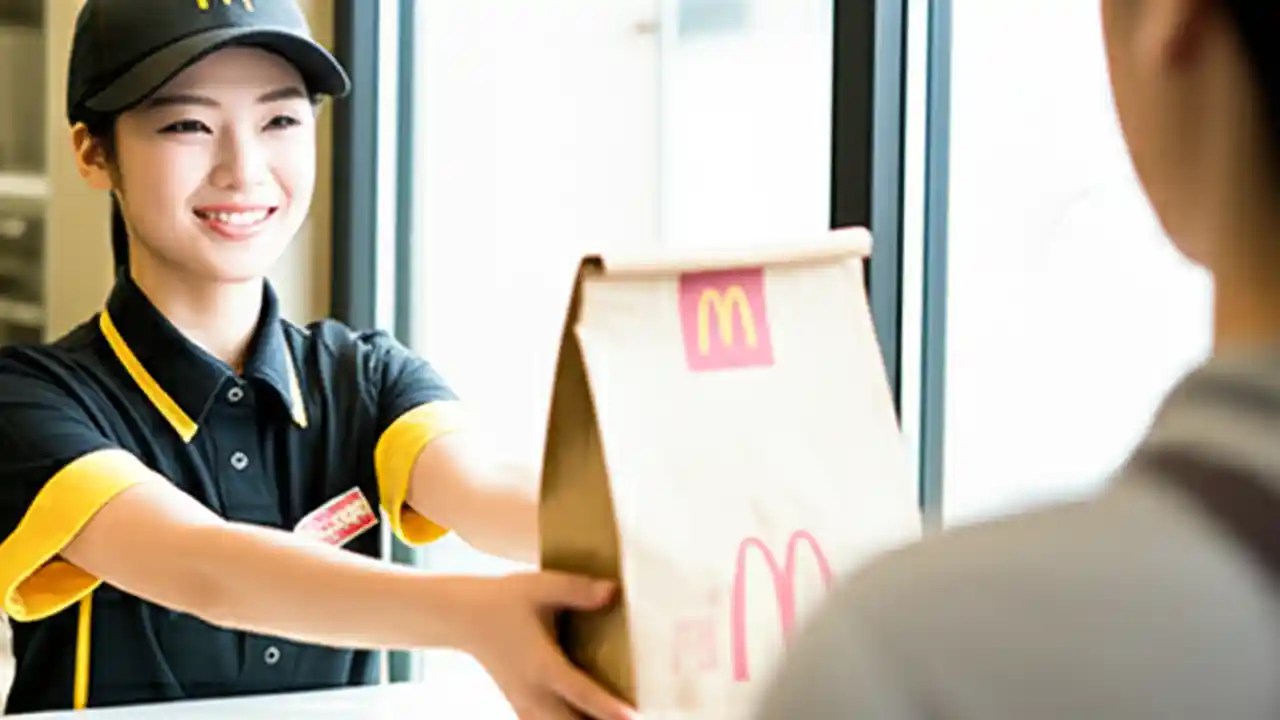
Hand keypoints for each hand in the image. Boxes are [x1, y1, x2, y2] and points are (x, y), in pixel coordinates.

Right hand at [455, 572, 638, 719]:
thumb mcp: (539, 586)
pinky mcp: (522, 707)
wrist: (464, 617)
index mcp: (541, 663)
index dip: (606, 706)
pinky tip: (586, 717)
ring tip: (615, 718)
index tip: (632, 715)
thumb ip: (577, 590)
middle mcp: (533, 691)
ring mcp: (526, 704)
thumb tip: (613, 591)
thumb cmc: (504, 599)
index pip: (578, 691)